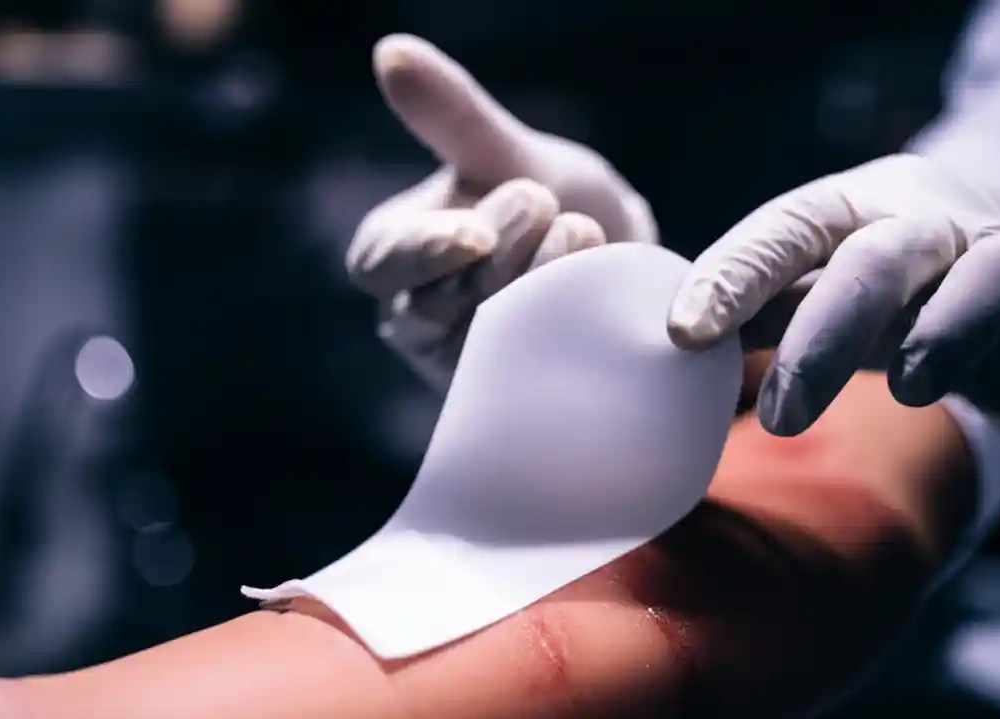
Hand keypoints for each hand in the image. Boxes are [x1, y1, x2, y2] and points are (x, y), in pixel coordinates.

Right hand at [346, 34, 657, 391]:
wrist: (617, 257)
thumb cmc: (547, 197)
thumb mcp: (506, 151)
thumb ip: (451, 112)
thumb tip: (390, 49)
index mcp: (398, 254)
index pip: (381, 262)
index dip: (422, 253)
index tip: (470, 233)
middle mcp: (418, 312)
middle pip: (435, 304)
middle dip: (496, 255)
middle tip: (543, 202)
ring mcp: (466, 358)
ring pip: (484, 339)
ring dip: (537, 286)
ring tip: (581, 234)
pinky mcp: (512, 388)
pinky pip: (531, 372)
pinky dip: (564, 333)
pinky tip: (596, 298)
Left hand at [667, 153, 999, 435]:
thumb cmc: (896, 275)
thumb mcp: (826, 283)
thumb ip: (766, 309)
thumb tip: (676, 345)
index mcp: (847, 210)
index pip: (783, 232)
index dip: (735, 276)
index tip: (684, 330)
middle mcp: (921, 218)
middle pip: (870, 262)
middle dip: (823, 338)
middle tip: (782, 416)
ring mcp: (991, 246)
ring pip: (970, 278)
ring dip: (934, 337)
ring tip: (906, 392)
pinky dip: (978, 342)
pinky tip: (953, 389)